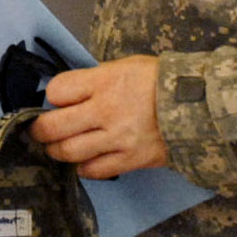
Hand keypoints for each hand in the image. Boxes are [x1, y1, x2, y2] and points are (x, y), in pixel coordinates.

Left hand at [29, 55, 168, 179]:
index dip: (53, 96)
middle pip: (54, 126)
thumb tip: (72, 92)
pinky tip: (84, 161)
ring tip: (56, 147)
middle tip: (39, 131)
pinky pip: (94, 170)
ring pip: (70, 152)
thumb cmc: (157, 79)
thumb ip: (96, 79)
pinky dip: (83, 167)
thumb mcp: (125, 65)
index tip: (58, 100)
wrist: (196, 105)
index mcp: (103, 81)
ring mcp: (116, 139)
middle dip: (40, 130)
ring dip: (57, 151)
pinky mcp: (129, 160)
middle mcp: (105, 111)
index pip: (58, 90)